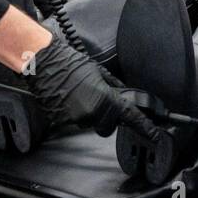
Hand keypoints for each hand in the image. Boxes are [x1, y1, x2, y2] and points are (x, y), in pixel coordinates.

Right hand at [29, 35, 164, 145]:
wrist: (44, 63)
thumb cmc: (70, 63)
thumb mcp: (99, 71)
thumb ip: (115, 87)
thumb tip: (124, 94)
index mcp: (105, 99)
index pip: (129, 117)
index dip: (143, 127)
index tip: (153, 134)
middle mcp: (91, 113)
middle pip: (107, 127)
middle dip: (107, 118)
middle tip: (98, 101)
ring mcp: (75, 119)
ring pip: (89, 124)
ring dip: (89, 114)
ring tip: (79, 95)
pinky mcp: (60, 122)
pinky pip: (73, 122)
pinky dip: (73, 113)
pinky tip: (68, 99)